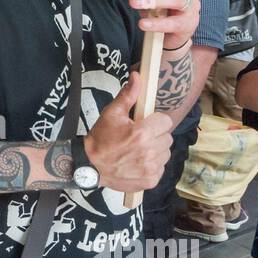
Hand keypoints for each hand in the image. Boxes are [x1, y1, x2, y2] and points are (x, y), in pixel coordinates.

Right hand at [82, 74, 174, 192]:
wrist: (90, 166)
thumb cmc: (101, 139)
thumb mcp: (112, 113)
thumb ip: (128, 95)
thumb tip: (138, 76)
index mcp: (142, 133)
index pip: (166, 122)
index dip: (155, 121)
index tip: (145, 124)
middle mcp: (149, 151)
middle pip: (167, 137)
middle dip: (156, 135)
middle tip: (139, 138)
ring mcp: (151, 168)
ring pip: (166, 153)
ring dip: (156, 150)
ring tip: (139, 150)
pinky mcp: (150, 180)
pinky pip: (161, 168)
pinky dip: (153, 165)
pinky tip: (139, 162)